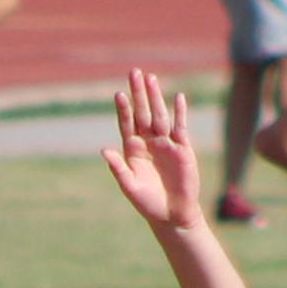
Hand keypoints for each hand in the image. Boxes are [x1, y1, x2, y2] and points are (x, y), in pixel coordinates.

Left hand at [101, 69, 202, 229]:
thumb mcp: (130, 187)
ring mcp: (165, 143)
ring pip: (160, 115)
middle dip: (139, 94)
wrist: (172, 214)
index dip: (123, 109)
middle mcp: (148, 142)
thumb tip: (104, 150)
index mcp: (133, 150)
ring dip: (156, 97)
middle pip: (143, 113)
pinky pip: (180, 126)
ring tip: (151, 78)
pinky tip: (178, 97)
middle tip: (134, 72)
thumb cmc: (148, 203)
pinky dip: (180, 112)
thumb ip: (118, 169)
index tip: (119, 94)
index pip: (127, 124)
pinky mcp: (182, 148)